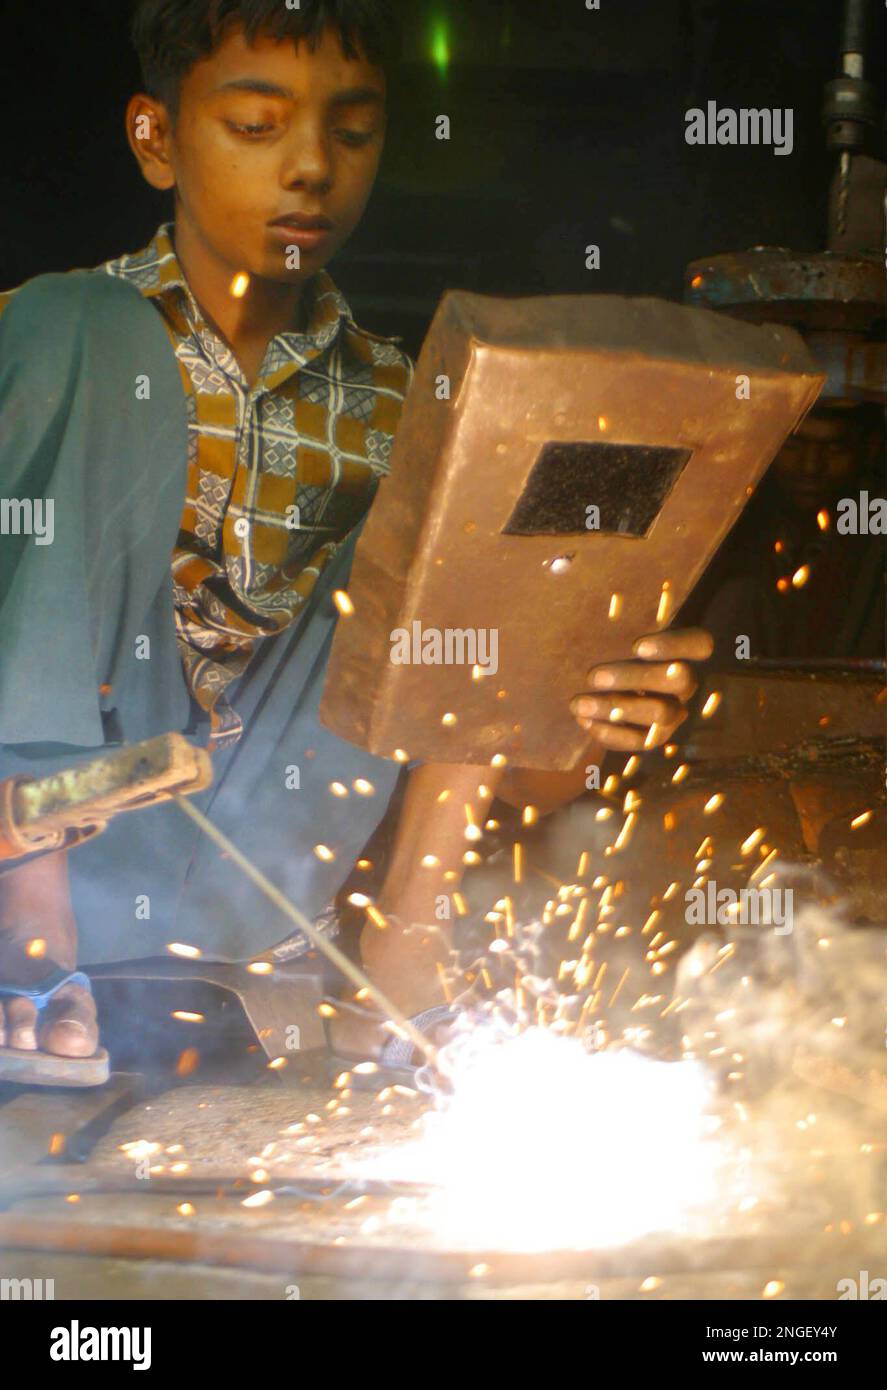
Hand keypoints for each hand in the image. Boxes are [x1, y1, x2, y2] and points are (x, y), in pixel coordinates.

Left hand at [570, 628, 713, 751]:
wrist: (599, 685)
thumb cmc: (609, 648)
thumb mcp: (616, 633)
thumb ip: (616, 625)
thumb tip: (598, 609)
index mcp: (683, 652)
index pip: (700, 644)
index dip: (674, 645)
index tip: (636, 646)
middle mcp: (685, 684)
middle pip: (680, 679)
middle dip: (636, 678)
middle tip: (593, 676)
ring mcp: (673, 714)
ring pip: (660, 713)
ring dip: (616, 708)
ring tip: (578, 704)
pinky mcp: (654, 738)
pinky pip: (639, 740)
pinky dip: (610, 733)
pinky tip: (583, 720)